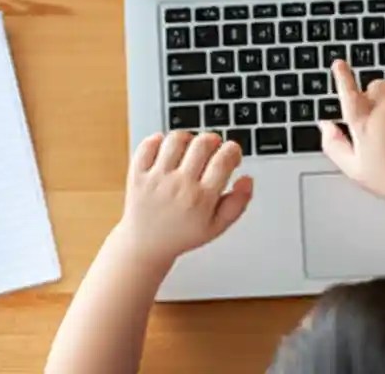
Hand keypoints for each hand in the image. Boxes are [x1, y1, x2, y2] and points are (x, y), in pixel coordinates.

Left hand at [117, 131, 252, 265]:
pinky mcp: (137, 174)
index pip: (224, 160)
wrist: (144, 246)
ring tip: (189, 148)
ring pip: (176, 139)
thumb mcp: (217, 227)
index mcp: (202, 199)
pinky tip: (166, 150)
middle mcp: (179, 186)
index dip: (233, 150)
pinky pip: (148, 145)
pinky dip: (158, 140)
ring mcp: (156, 179)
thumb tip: (247, 179)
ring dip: (188, 138)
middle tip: (212, 148)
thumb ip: (237, 203)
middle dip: (213, 140)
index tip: (232, 153)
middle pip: (202, 143)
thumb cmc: (182, 234)